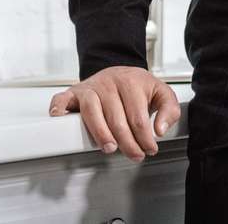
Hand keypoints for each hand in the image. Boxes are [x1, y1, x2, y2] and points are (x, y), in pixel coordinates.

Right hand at [48, 65, 180, 161]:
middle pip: (117, 119)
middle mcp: (109, 83)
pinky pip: (62, 99)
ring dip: (100, 134)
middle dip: (127, 143)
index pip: (138, 117)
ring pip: (92, 113)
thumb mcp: (161, 93)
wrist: (120, 72)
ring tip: (110, 148)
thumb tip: (159, 129)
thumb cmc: (138, 87)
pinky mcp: (74, 92)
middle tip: (134, 154)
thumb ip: (169, 109)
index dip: (145, 138)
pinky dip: (58, 109)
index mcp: (132, 82)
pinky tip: (61, 119)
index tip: (149, 149)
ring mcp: (90, 87)